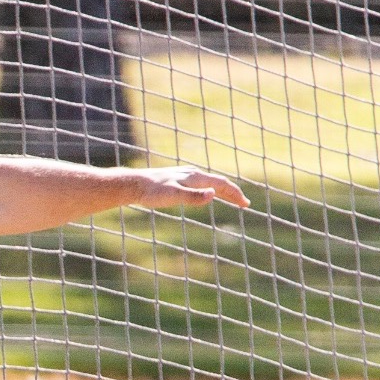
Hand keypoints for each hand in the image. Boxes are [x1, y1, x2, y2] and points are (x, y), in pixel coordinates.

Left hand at [133, 166, 249, 210]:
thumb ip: (193, 196)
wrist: (134, 184)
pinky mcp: (177, 180)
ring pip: (209, 182)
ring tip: (230, 199)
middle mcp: (192, 174)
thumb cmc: (152, 192)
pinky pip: (199, 184)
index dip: (235, 194)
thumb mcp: (174, 196)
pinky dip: (209, 190)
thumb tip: (213, 195)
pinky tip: (206, 194)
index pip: (222, 184)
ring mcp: (184, 176)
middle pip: (218, 182)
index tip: (245, 204)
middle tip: (244, 204)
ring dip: (222, 191)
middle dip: (232, 193)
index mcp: (195, 177)